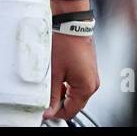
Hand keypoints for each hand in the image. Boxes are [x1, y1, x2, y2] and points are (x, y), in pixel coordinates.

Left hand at [44, 0, 99, 119]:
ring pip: (75, 94)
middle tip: (45, 94)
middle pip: (74, 103)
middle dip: (59, 101)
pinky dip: (67, 83)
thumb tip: (49, 110)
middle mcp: (92, 83)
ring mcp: (91, 76)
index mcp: (86, 87)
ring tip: (51, 81)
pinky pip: (77, 83)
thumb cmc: (65, 43)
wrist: (70, 23)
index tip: (44, 109)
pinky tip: (57, 75)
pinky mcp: (88, 69)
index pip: (70, 111)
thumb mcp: (54, 73)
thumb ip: (52, 95)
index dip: (55, 112)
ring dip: (62, 92)